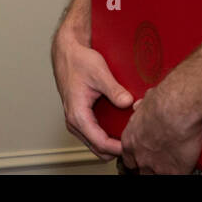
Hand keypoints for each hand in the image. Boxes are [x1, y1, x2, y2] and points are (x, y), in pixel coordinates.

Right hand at [52, 26, 132, 160]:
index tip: (134, 143)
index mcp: (78, 115)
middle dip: (116, 147)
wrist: (67, 52)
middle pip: (99, 149)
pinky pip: (95, 134)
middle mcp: (74, 122)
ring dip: (112, 142)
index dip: (119, 147)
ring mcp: (77, 121)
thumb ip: (114, 90)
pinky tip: (120, 125)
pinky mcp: (81, 117)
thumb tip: (128, 103)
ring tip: (129, 131)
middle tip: (135, 137)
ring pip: (97, 144)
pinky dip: (107, 135)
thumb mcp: (99, 73)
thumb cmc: (78, 61)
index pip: (100, 143)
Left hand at [120, 84, 201, 174]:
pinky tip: (186, 164)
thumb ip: (141, 110)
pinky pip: (177, 175)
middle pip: (141, 171)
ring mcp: (157, 167)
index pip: (129, 159)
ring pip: (157, 175)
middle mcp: (140, 157)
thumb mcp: (145, 102)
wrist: (178, 107)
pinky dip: (182, 170)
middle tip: (162, 158)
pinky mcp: (175, 171)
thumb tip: (140, 107)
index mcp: (130, 141)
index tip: (145, 154)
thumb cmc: (163, 101)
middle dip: (150, 166)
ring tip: (175, 161)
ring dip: (165, 170)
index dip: (138, 158)